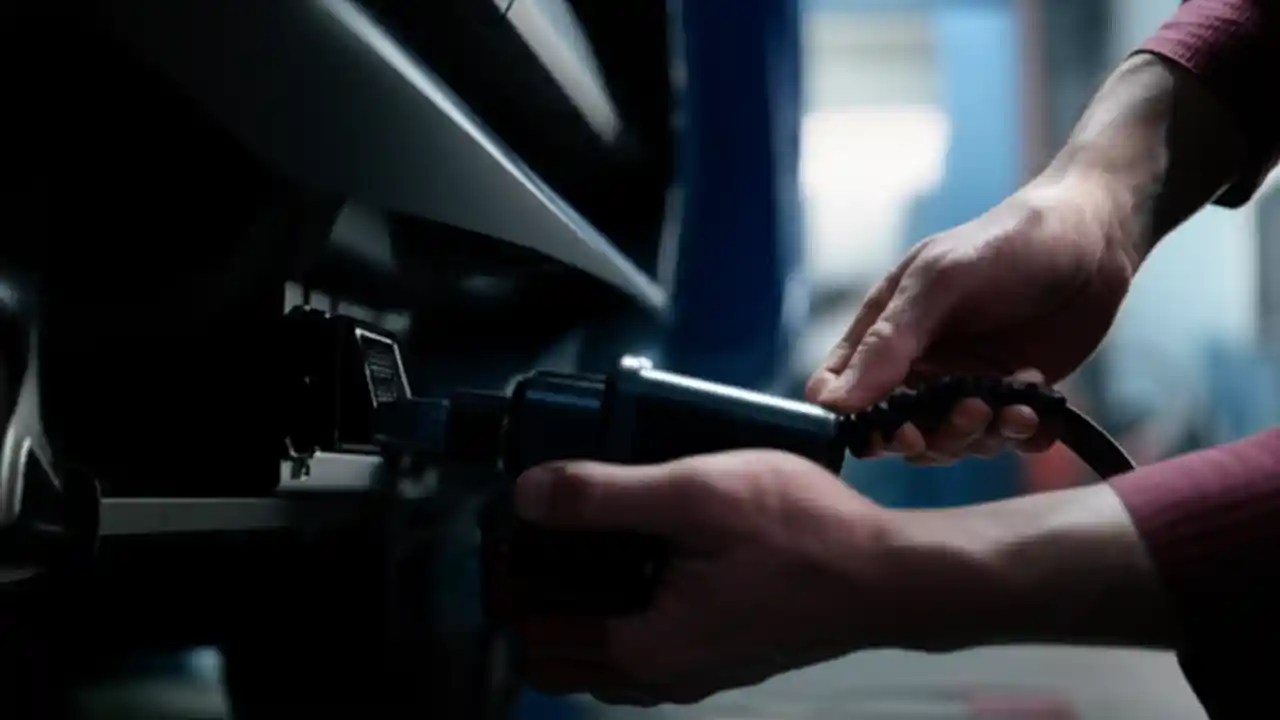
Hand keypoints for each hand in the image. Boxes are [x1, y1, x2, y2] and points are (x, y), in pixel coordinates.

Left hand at [511, 450, 900, 704]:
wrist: (891, 576)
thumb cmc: (806, 536)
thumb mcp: (695, 494)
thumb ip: (604, 496)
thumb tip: (529, 496)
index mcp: (644, 648)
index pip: (536, 638)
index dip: (512, 587)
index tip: (508, 538)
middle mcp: (664, 675)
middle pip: (565, 656)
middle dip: (538, 605)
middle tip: (539, 540)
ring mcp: (697, 670)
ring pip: (607, 656)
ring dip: (584, 611)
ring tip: (585, 546)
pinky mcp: (725, 653)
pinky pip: (648, 646)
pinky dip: (626, 614)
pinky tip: (645, 563)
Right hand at [806, 172, 1138, 463]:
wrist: (1093, 236)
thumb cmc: (1005, 241)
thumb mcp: (939, 280)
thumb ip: (888, 341)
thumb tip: (834, 403)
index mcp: (885, 333)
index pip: (841, 392)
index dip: (854, 423)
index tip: (892, 430)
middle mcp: (919, 366)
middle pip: (899, 433)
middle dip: (931, 437)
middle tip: (970, 412)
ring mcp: (966, 385)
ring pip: (952, 443)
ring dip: (981, 435)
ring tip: (1015, 404)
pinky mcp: (1013, 398)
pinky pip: (1006, 440)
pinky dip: (1021, 436)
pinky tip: (1037, 410)